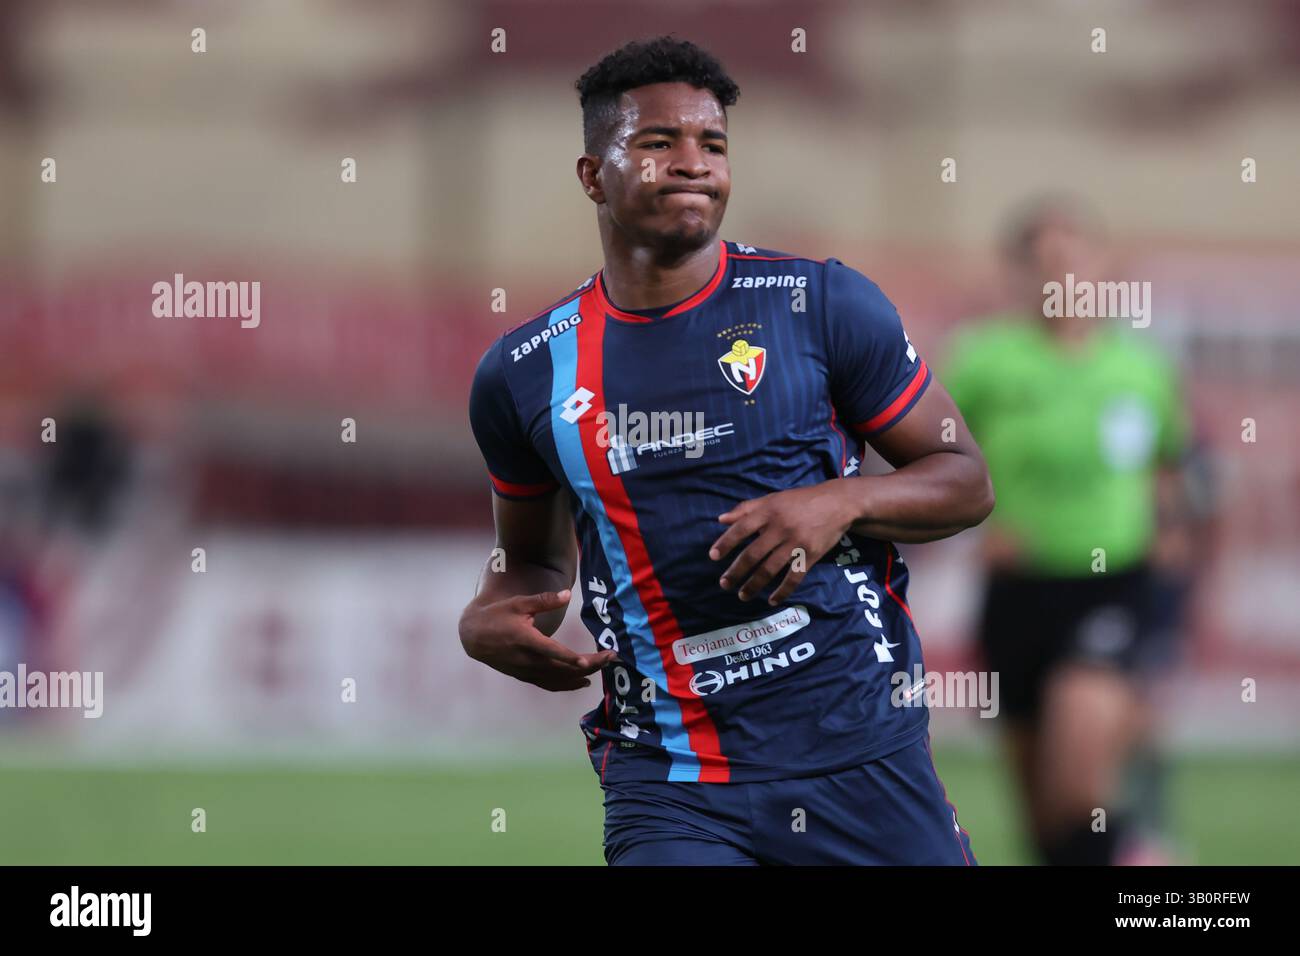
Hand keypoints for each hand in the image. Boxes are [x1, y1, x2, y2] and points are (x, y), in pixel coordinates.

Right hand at [459, 589, 617, 691]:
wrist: (473, 636)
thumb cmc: (497, 615)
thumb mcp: (518, 603)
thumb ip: (544, 600)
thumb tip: (568, 594)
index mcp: (525, 639)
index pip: (552, 652)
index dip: (572, 658)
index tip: (591, 661)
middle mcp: (526, 659)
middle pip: (562, 667)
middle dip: (590, 664)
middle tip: (611, 657)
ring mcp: (525, 670)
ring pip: (558, 679)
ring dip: (582, 675)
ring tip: (603, 668)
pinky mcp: (524, 676)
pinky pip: (549, 684)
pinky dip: (567, 684)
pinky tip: (582, 682)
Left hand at [709, 482, 858, 604]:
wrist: (837, 503)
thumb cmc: (801, 500)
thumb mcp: (773, 498)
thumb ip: (746, 508)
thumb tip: (721, 519)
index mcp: (768, 511)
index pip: (741, 529)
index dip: (726, 543)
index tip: (713, 557)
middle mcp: (780, 528)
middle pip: (753, 554)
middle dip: (737, 571)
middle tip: (724, 584)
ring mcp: (796, 543)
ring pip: (770, 569)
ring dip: (754, 585)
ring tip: (742, 595)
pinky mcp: (811, 555)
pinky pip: (794, 577)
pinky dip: (782, 591)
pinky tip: (772, 601)